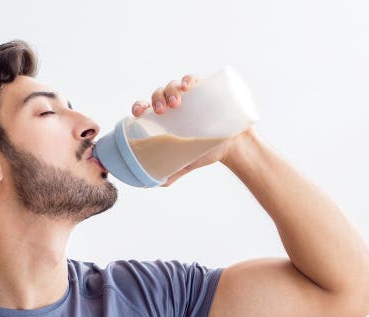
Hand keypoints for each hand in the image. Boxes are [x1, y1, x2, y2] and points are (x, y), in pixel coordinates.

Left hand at [131, 74, 251, 186]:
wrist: (230, 147)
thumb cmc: (204, 152)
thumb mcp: (184, 162)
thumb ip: (169, 173)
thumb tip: (148, 186)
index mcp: (164, 118)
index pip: (146, 107)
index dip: (139, 106)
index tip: (137, 113)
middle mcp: (174, 103)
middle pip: (158, 94)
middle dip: (157, 99)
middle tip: (162, 111)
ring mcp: (190, 95)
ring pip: (173, 85)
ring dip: (170, 90)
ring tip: (175, 103)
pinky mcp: (206, 89)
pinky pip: (194, 78)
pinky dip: (189, 79)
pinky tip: (186, 85)